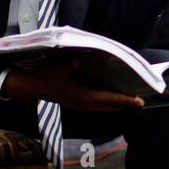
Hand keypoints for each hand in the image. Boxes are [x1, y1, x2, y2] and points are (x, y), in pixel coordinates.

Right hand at [3, 55, 144, 112]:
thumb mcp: (56, 67)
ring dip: (117, 103)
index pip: (109, 99)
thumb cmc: (43, 75)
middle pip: (111, 106)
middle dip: (125, 103)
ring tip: (130, 96)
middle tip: (140, 97)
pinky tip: (112, 94)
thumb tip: (79, 60)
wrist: (28, 86)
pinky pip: (98, 106)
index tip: (140, 100)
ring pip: (105, 108)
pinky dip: (108, 102)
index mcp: (82, 96)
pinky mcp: (77, 103)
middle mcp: (84, 104)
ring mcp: (80, 106)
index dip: (125, 100)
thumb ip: (69, 64)